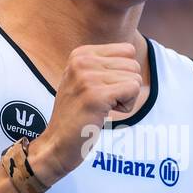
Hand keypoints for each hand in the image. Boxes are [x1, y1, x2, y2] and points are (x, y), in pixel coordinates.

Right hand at [32, 42, 142, 181]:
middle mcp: (82, 61)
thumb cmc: (77, 114)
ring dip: (126, 98)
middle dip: (127, 87)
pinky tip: (106, 113)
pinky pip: (133, 90)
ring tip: (102, 108)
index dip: (124, 73)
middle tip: (104, 102)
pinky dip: (127, 106)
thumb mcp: (84, 80)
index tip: (104, 89)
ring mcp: (88, 77)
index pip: (127, 50)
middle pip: (133, 65)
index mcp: (81, 53)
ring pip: (135, 78)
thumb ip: (103, 64)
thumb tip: (131, 51)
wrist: (57, 143)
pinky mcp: (96, 95)